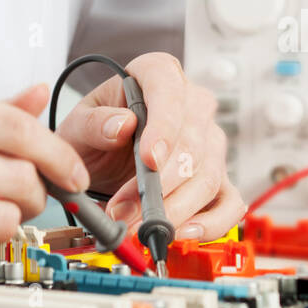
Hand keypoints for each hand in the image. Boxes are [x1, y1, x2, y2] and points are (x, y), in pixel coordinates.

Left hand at [55, 51, 244, 241]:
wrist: (98, 158)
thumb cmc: (93, 132)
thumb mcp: (78, 123)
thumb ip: (94, 123)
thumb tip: (123, 125)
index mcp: (157, 74)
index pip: (169, 92)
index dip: (163, 127)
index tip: (148, 159)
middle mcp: (191, 105)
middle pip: (193, 142)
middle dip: (160, 183)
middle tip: (128, 210)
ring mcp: (209, 142)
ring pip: (208, 176)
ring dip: (173, 208)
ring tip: (139, 227)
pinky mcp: (217, 178)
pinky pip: (228, 203)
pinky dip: (210, 223)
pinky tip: (183, 233)